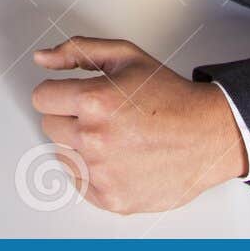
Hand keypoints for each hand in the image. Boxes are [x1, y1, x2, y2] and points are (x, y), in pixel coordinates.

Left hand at [30, 36, 247, 213]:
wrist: (208, 135)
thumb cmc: (169, 97)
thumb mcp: (125, 56)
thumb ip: (76, 51)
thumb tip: (41, 59)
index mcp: (94, 101)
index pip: (41, 98)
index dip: (59, 93)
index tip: (77, 96)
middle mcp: (94, 139)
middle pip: (49, 126)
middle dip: (70, 117)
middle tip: (103, 115)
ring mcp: (102, 173)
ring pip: (62, 154)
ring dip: (79, 145)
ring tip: (114, 137)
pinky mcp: (112, 199)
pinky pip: (79, 182)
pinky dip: (92, 171)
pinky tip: (117, 158)